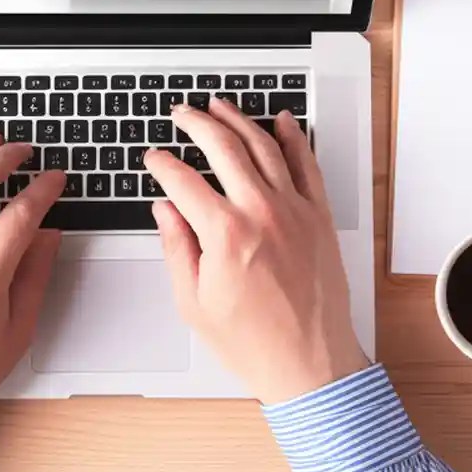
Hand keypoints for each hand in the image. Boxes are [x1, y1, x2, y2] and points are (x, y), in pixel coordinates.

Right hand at [144, 100, 368, 404]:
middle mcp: (262, 214)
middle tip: (182, 114)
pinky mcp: (319, 217)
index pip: (182, 181)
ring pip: (265, 147)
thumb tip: (165, 211)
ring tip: (221, 106)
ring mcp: (295, 211)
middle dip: (197, 124)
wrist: (310, 365)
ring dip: (239, 120)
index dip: (161, 164)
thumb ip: (177, 248)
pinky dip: (294, 139)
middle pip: (224, 148)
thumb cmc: (254, 343)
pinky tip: (283, 122)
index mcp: (225, 235)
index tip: (153, 159)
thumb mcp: (194, 302)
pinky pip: (307, 166)